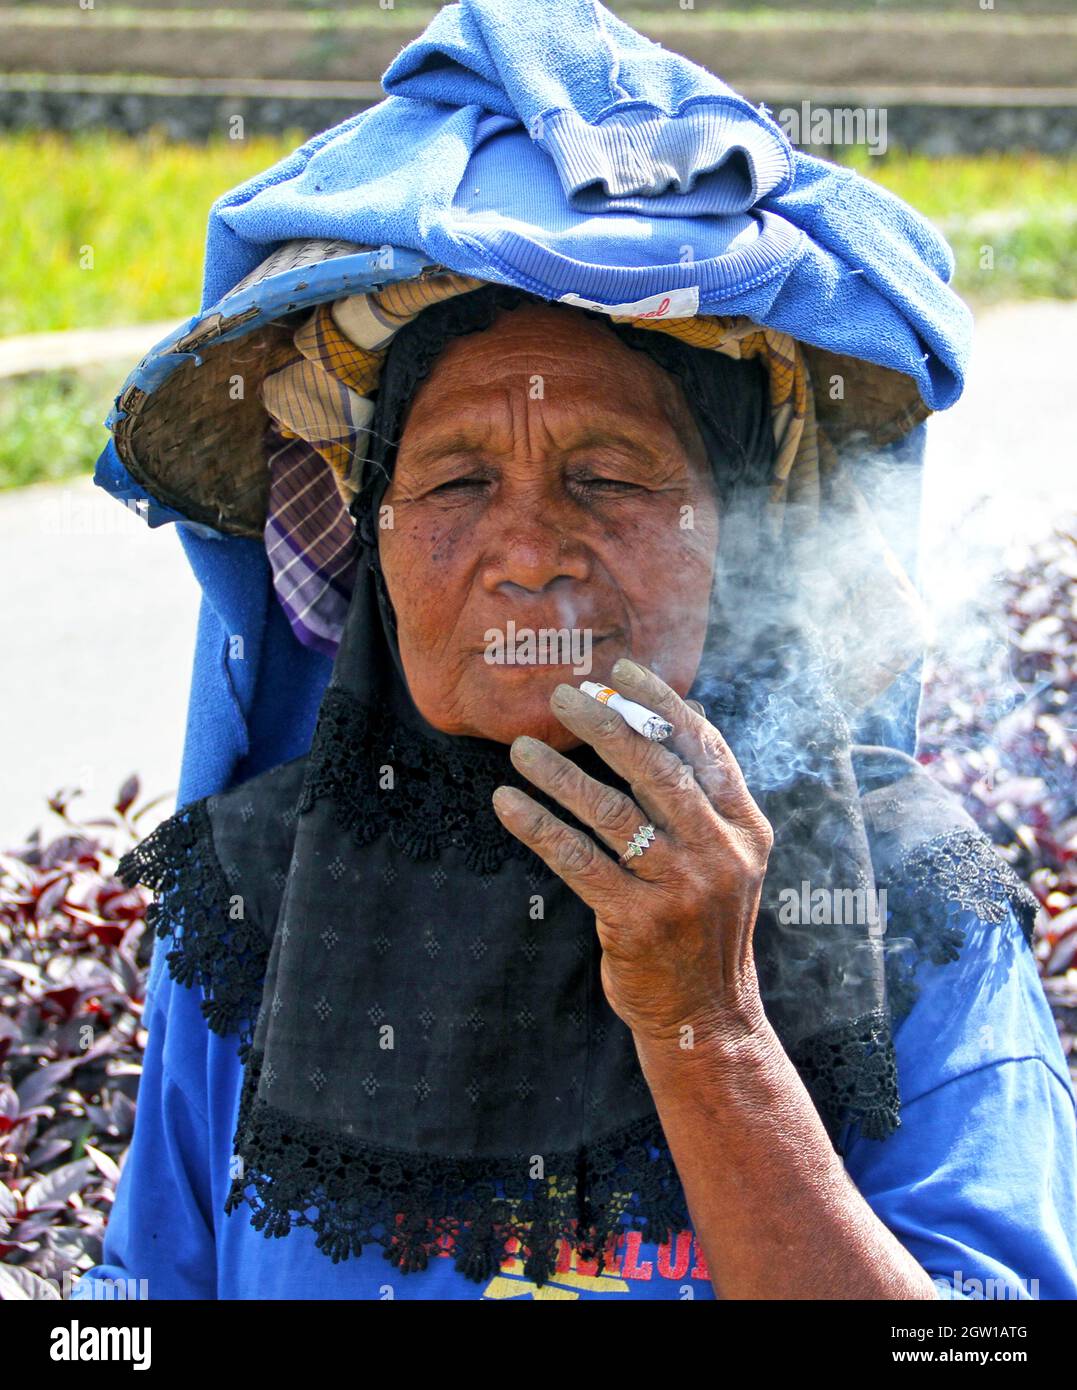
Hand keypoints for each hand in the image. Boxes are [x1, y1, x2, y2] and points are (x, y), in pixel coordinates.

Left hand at [491, 657, 774, 1047]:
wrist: (708, 1016)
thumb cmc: (703, 926)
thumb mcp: (726, 858)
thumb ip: (705, 796)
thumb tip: (679, 715)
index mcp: (745, 828)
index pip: (704, 749)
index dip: (662, 706)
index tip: (621, 674)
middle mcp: (719, 852)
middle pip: (657, 771)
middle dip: (607, 726)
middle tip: (562, 698)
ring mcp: (681, 889)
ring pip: (611, 813)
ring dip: (560, 775)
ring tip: (521, 748)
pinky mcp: (638, 922)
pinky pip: (578, 861)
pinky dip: (539, 826)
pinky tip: (508, 804)